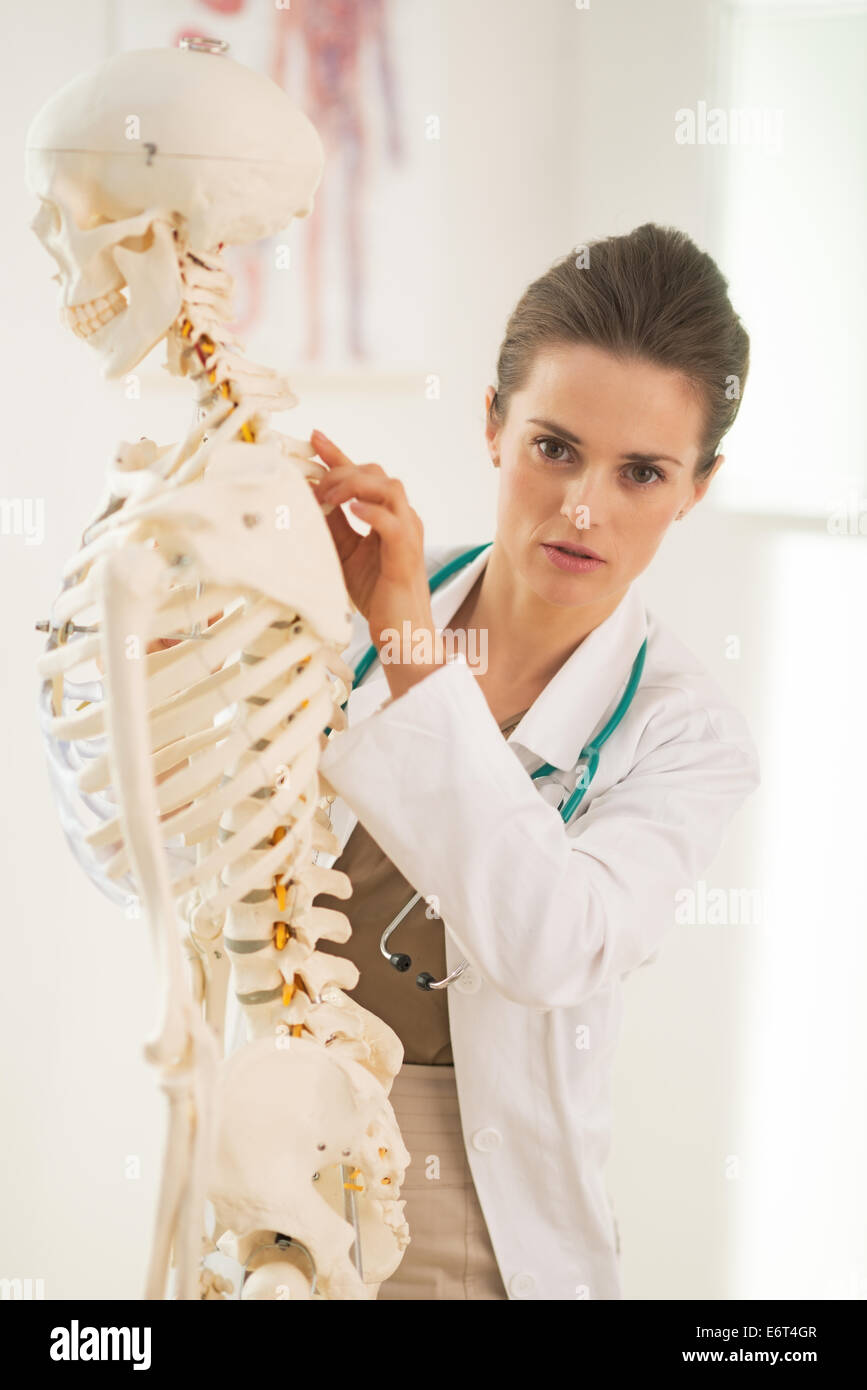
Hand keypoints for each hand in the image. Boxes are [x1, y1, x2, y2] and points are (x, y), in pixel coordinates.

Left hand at [310, 431, 441, 695]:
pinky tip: (351, 512)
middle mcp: (402, 518)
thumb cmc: (378, 595)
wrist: (402, 633)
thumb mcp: (344, 554)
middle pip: (376, 473)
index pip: (363, 475)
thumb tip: (305, 501)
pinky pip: (393, 522)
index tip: (313, 438)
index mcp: (387, 516)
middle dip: (341, 471)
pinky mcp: (407, 554)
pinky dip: (372, 512)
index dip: (338, 455)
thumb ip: (331, 527)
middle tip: (314, 486)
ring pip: (388, 488)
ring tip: (328, 497)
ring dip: (353, 486)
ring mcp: (408, 534)